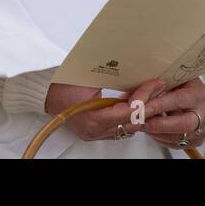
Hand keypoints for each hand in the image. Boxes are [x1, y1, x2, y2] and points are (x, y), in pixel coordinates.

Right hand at [44, 78, 167, 141]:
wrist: (44, 93)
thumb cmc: (61, 84)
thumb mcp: (89, 77)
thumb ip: (112, 79)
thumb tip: (134, 71)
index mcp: (93, 119)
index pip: (128, 111)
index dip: (144, 97)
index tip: (155, 84)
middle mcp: (96, 131)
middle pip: (132, 123)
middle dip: (148, 105)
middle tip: (159, 89)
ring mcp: (96, 133)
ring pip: (128, 128)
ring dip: (140, 113)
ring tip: (151, 95)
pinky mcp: (96, 131)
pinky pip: (119, 128)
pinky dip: (129, 117)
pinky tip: (136, 104)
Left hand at [143, 77, 204, 148]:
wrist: (196, 96)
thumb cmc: (182, 85)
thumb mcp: (170, 78)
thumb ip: (153, 87)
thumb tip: (131, 100)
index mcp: (197, 94)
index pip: (177, 101)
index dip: (156, 106)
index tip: (138, 108)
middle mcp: (203, 113)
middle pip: (182, 125)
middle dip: (156, 124)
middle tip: (137, 122)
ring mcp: (201, 129)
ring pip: (177, 137)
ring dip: (154, 132)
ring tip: (140, 123)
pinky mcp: (196, 140)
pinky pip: (175, 144)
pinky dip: (159, 137)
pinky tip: (151, 129)